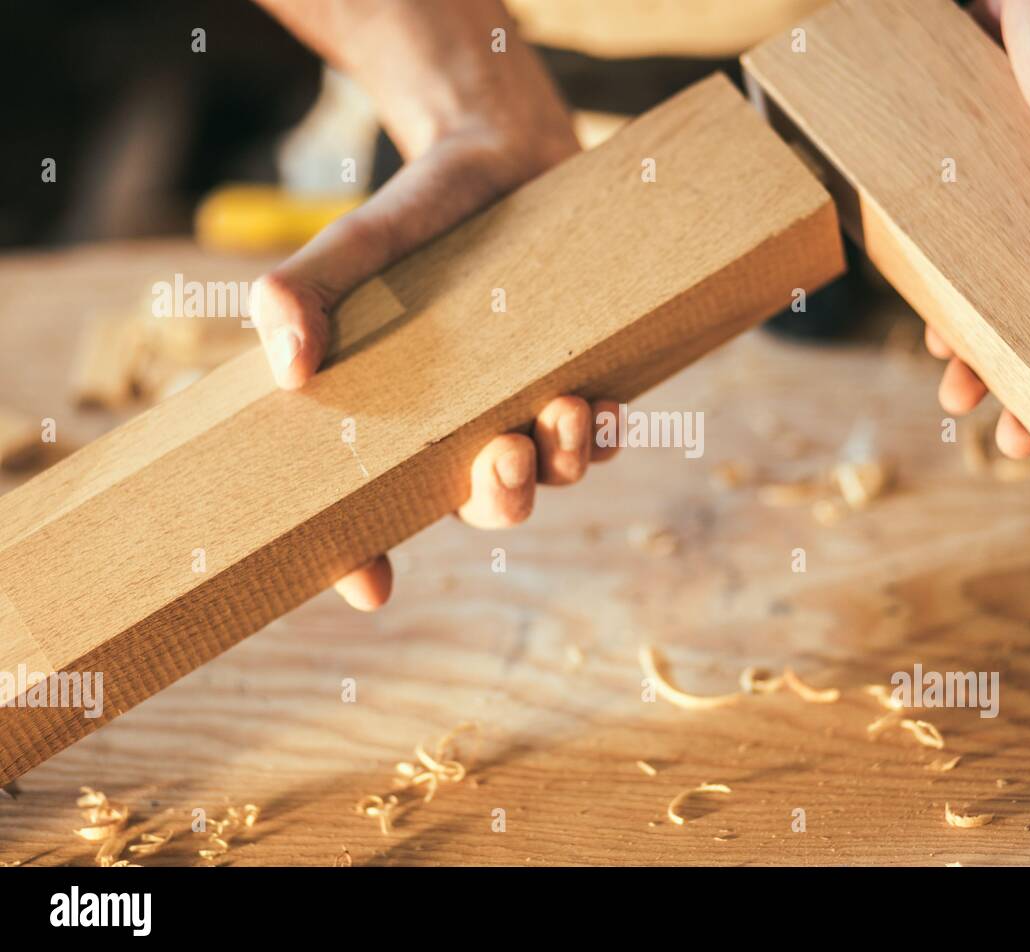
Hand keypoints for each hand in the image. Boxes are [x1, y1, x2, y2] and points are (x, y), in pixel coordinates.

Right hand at [251, 0, 615, 609]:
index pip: (372, 515)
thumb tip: (288, 368)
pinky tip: (607, 406)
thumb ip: (302, 293)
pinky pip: (601, 431)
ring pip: (550, 475)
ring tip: (564, 412)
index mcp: (400, 424)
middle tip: (502, 462)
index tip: (370, 584)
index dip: (363, 560)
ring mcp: (527, 406)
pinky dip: (608, 430)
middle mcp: (465, 429)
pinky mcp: (581, 375)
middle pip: (484, 506)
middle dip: (500, 500)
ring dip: (562, 461)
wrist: (497, 155)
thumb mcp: (350, 246)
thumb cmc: (414, 218)